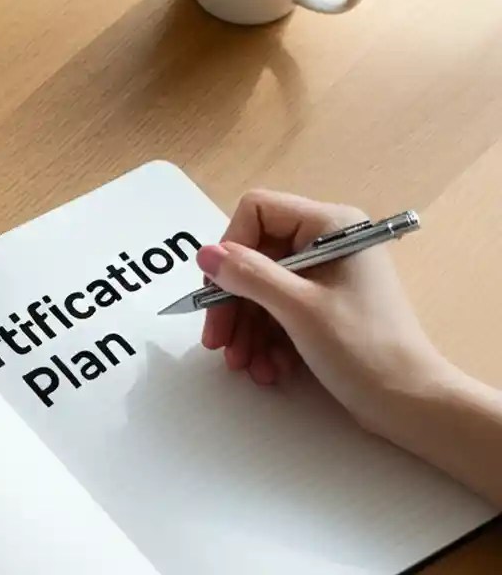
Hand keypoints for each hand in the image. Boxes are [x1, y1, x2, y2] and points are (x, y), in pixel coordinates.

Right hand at [196, 189, 457, 436]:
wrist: (412, 404)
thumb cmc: (363, 348)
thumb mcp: (299, 309)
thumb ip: (249, 276)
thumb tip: (205, 253)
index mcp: (330, 225)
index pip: (258, 211)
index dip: (231, 248)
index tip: (217, 291)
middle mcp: (327, 242)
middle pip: (255, 257)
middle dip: (234, 304)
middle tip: (218, 343)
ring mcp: (326, 275)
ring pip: (262, 289)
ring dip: (247, 330)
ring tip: (245, 366)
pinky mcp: (325, 306)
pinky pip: (279, 311)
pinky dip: (267, 340)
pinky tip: (268, 369)